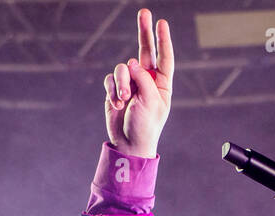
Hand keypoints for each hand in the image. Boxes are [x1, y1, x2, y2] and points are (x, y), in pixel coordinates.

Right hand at [103, 8, 173, 158]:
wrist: (128, 143)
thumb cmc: (146, 126)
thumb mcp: (151, 102)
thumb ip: (143, 80)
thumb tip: (131, 62)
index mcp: (161, 84)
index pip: (164, 58)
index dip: (162, 40)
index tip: (162, 22)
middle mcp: (146, 80)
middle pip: (145, 50)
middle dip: (144, 31)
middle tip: (144, 12)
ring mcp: (130, 83)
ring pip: (122, 68)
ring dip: (121, 83)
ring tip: (123, 100)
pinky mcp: (115, 89)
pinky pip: (110, 80)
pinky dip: (112, 91)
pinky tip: (117, 104)